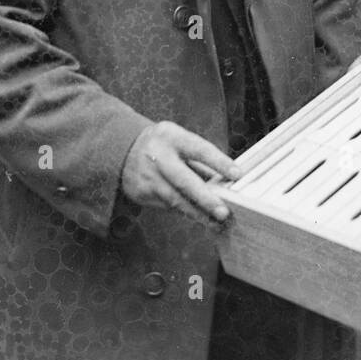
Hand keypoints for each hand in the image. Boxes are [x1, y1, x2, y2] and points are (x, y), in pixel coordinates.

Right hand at [122, 121, 240, 225]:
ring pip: (175, 199)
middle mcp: (158, 156)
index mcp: (172, 137)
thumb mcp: (179, 140)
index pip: (199, 149)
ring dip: (198, 213)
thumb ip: (200, 159)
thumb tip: (226, 180)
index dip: (219, 162)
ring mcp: (147, 176)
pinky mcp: (141, 193)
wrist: (123, 149)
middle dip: (205, 198)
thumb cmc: (163, 144)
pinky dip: (185, 212)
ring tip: (216, 222)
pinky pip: (167, 206)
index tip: (237, 174)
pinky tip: (200, 218)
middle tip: (224, 212)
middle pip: (184, 180)